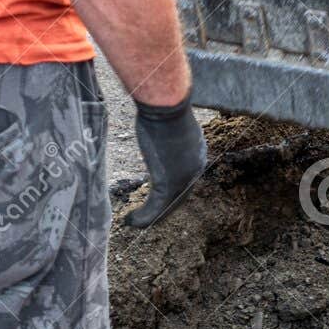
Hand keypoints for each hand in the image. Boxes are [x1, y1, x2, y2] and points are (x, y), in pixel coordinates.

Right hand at [128, 95, 207, 227]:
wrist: (167, 106)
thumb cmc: (164, 106)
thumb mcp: (168, 124)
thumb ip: (165, 136)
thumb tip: (156, 132)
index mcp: (197, 153)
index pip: (186, 178)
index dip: (173, 191)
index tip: (157, 198)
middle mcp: (195, 168)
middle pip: (180, 196)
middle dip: (164, 209)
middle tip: (147, 218)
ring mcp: (185, 177)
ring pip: (168, 206)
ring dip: (151, 217)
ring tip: (134, 222)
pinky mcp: (170, 183)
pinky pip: (157, 207)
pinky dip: (144, 217)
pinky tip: (131, 221)